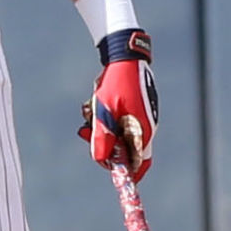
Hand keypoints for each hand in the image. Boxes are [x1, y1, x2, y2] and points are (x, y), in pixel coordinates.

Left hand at [78, 28, 157, 180]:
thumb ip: (103, 136)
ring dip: (100, 125)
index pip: (139, 164)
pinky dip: (104, 114)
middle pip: (123, 149)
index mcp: (143, 132)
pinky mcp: (132, 108)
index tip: (109, 171)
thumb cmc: (117, 84)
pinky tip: (95, 99)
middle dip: (103, 142)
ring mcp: (139, 118)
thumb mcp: (105, 112)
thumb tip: (101, 160)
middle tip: (86, 131)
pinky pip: (115, 120)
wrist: (124, 57)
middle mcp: (144, 128)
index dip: (125, 172)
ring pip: (116, 133)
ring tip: (91, 107)